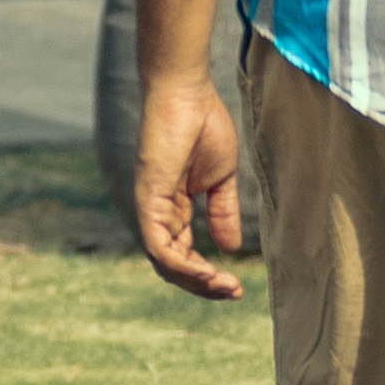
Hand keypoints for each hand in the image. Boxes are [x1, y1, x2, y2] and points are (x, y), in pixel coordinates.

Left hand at [131, 63, 248, 303]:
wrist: (187, 91)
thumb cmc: (203, 124)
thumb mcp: (221, 179)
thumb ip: (223, 213)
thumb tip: (229, 248)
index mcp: (173, 207)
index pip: (183, 254)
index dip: (206, 275)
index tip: (235, 287)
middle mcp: (157, 212)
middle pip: (172, 265)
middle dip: (202, 285)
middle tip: (232, 293)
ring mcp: (151, 207)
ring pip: (164, 262)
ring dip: (194, 281)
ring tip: (223, 287)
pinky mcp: (149, 198)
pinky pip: (158, 245)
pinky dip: (180, 265)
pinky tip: (205, 272)